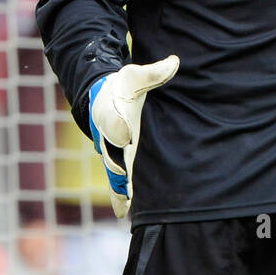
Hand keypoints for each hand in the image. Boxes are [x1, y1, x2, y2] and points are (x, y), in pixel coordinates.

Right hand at [89, 56, 179, 218]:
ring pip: (114, 172)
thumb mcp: (135, 76)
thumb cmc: (121, 87)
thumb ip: (155, 72)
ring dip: (120, 187)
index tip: (124, 134)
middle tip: (128, 182)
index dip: (119, 127)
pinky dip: (118, 196)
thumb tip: (175, 61)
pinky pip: (116, 181)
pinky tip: (123, 213)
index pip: (114, 121)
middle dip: (120, 167)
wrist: (101, 99)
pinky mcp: (115, 162)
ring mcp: (111, 152)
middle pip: (113, 153)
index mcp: (114, 114)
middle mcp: (110, 137)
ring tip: (128, 206)